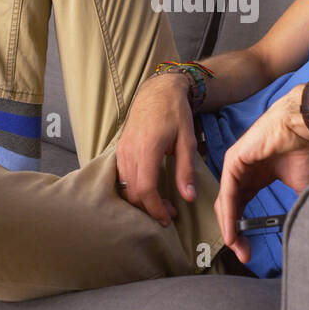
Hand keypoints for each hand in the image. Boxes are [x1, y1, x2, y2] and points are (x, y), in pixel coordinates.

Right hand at [114, 73, 197, 226]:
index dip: (155, 208)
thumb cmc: (175, 113)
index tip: (167, 219)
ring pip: (125, 186)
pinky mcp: (120, 149)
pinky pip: (121, 177)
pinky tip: (147, 191)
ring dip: (141, 200)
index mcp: (147, 149)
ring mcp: (122, 150)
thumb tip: (188, 197)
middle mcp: (130, 151)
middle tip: (168, 214)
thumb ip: (186, 170)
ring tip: (160, 204)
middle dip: (150, 208)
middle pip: (133, 192)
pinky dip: (132, 189)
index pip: (145, 189)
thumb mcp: (187, 140)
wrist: (157, 90)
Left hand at [215, 86, 308, 262]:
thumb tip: (302, 228)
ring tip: (236, 248)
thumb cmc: (304, 148)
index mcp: (254, 178)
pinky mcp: (233, 161)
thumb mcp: (301, 186)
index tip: (248, 251)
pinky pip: (228, 192)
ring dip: (230, 227)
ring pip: (226, 202)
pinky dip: (228, 214)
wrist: (306, 125)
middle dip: (234, 234)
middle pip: (229, 209)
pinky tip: (231, 231)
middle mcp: (241, 173)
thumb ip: (296, 206)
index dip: (242, 230)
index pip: (241, 208)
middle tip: (243, 255)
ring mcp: (235, 166)